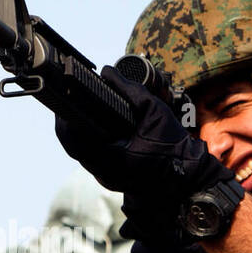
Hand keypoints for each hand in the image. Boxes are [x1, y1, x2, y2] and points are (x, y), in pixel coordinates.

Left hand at [54, 66, 232, 198]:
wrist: (188, 179)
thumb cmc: (174, 148)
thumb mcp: (154, 112)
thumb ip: (130, 90)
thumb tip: (108, 73)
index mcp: (111, 158)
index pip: (73, 136)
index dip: (64, 113)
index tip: (66, 93)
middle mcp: (103, 171)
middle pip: (72, 143)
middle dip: (68, 118)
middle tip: (71, 96)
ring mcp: (106, 176)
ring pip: (80, 150)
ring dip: (78, 128)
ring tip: (81, 104)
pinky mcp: (111, 176)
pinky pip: (92, 155)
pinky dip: (90, 137)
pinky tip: (96, 121)